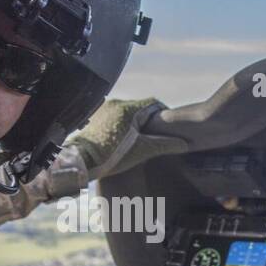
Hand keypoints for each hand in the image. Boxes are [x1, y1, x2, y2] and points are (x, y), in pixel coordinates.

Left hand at [67, 97, 185, 179]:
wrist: (81, 161)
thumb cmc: (111, 156)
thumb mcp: (142, 151)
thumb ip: (164, 145)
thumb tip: (184, 144)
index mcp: (128, 108)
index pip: (153, 103)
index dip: (163, 114)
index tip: (167, 126)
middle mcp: (115, 103)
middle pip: (139, 108)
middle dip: (148, 120)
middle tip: (154, 135)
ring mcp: (102, 110)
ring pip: (125, 113)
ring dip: (133, 123)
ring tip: (138, 139)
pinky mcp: (93, 118)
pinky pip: (113, 117)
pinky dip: (120, 125)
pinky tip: (121, 139)